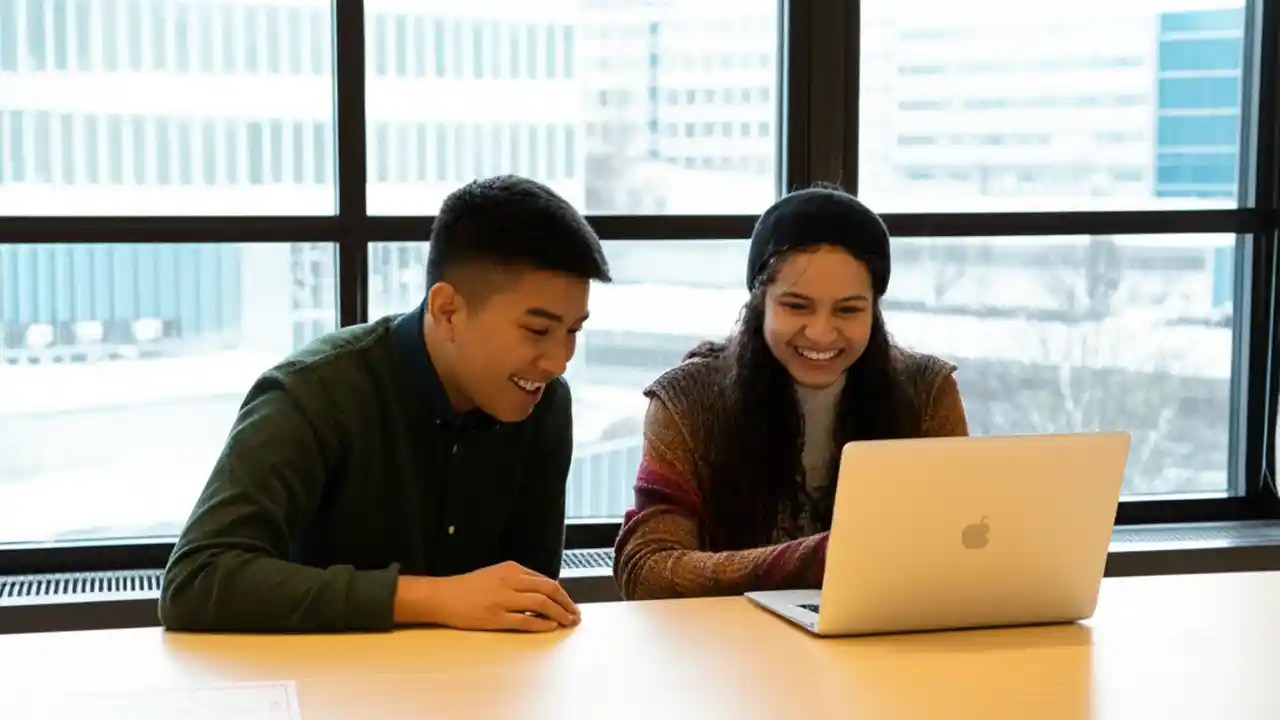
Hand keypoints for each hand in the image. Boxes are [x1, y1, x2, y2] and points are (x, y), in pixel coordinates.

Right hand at [395, 561, 579, 631]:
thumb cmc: (469, 587)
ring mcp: (503, 600)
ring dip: (559, 614)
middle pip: (549, 590)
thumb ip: (518, 581)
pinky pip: (525, 621)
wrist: (442, 596)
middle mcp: (510, 581)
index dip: (562, 594)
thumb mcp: (496, 575)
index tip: (570, 604)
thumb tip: (543, 592)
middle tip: (576, 614)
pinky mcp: (495, 617)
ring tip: (568, 622)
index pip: (546, 581)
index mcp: (512, 569)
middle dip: (567, 603)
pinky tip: (552, 627)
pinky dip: (542, 624)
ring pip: (541, 605)